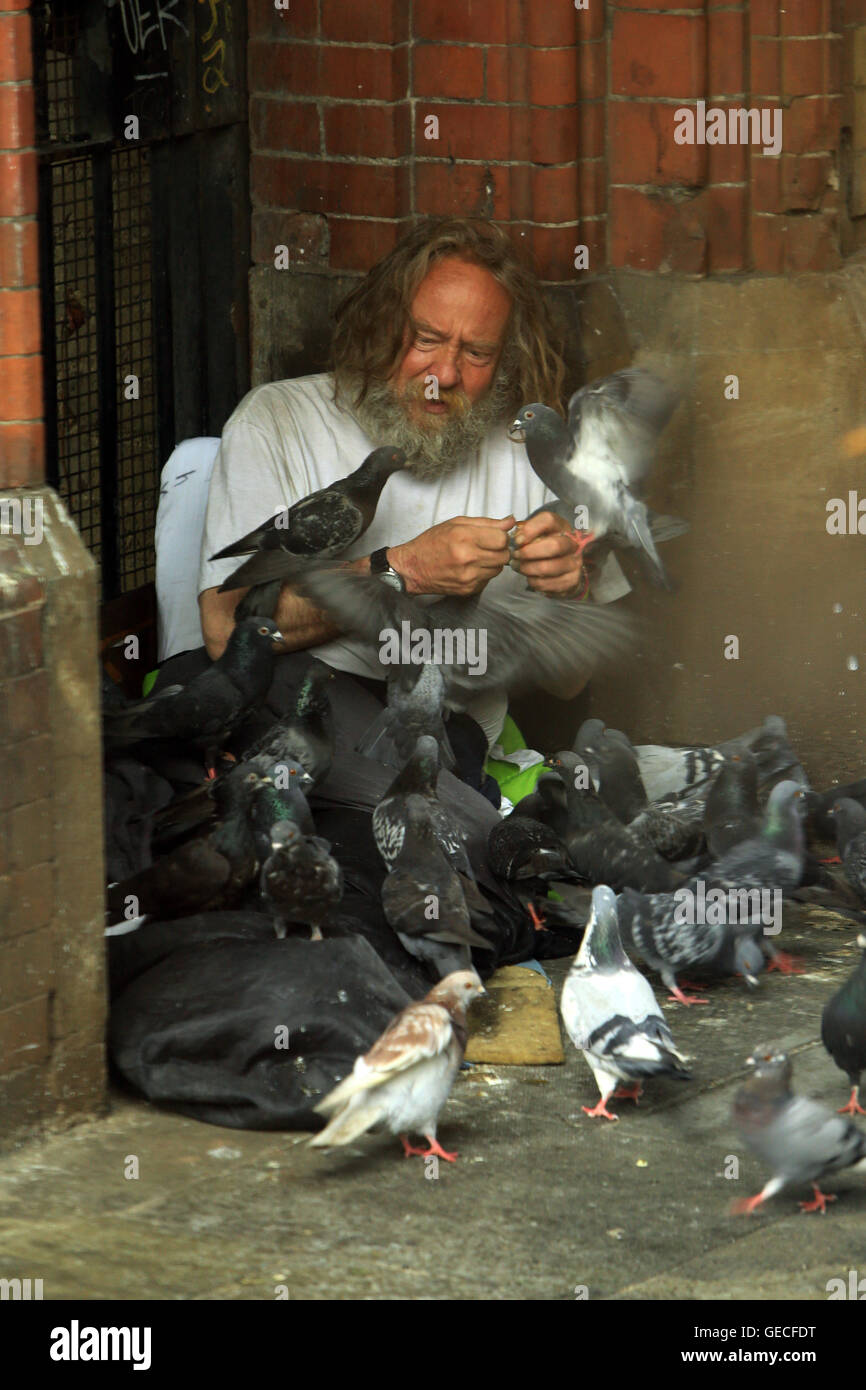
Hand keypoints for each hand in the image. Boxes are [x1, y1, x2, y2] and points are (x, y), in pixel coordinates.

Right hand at [389, 515, 514, 595]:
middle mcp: (468, 558)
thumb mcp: (456, 524)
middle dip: (499, 549)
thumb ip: (486, 523)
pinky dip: (484, 573)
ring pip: (498, 569)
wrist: (413, 567)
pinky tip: (471, 567)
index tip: (494, 536)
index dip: (501, 536)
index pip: (502, 539)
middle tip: (488, 546)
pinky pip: (488, 580)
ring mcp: (469, 576)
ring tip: (477, 556)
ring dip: (493, 562)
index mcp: (465, 538)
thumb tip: (510, 521)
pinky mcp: (468, 589)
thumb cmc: (431, 543)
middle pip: (504, 555)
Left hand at [510, 510, 585, 596]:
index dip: (530, 529)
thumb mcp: (538, 534)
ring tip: (518, 566)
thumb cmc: (546, 547)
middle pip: (553, 546)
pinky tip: (530, 576)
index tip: (517, 540)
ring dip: (527, 569)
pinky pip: (546, 583)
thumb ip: (526, 532)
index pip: (549, 520)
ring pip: (547, 568)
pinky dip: (533, 581)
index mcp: (562, 527)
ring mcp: (574, 563)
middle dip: (529, 552)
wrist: (565, 567)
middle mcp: (572, 543)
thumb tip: (517, 538)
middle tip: (516, 555)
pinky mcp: (571, 580)